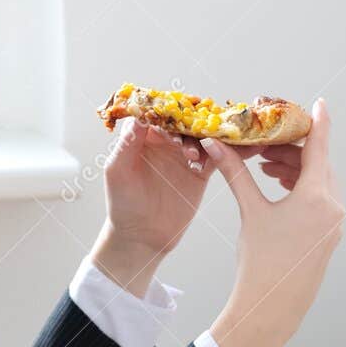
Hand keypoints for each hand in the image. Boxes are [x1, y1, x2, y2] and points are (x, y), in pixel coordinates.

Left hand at [92, 118, 208, 295]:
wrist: (141, 236)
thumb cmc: (122, 204)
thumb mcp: (117, 171)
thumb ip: (127, 143)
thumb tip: (139, 115)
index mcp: (143, 136)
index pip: (160, 113)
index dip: (170, 110)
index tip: (179, 113)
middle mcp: (165, 141)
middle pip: (186, 121)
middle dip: (195, 121)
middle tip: (200, 127)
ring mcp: (184, 155)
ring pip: (202, 136)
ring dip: (208, 137)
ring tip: (201, 151)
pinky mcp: (199, 172)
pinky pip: (215, 157)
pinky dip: (225, 153)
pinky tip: (228, 154)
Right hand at [203, 99, 342, 346]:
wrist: (272, 306)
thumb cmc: (261, 262)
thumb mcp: (250, 211)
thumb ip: (236, 174)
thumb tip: (215, 146)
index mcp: (316, 196)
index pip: (319, 147)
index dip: (319, 122)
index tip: (321, 104)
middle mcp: (332, 207)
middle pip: (318, 163)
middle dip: (292, 150)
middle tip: (266, 145)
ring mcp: (334, 223)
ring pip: (320, 181)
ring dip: (296, 170)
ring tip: (266, 168)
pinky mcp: (329, 236)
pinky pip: (321, 199)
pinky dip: (303, 188)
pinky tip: (280, 188)